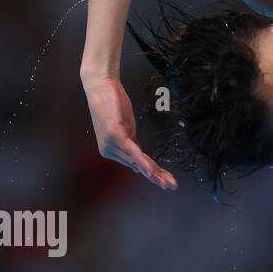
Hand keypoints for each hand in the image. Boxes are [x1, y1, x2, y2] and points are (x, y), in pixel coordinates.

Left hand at [83, 75, 175, 189]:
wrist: (101, 86)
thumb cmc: (112, 103)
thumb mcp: (125, 126)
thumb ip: (131, 142)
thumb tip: (140, 155)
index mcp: (112, 150)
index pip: (137, 164)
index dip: (153, 173)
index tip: (166, 181)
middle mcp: (110, 151)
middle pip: (138, 167)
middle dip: (156, 177)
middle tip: (171, 186)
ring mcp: (111, 145)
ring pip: (137, 162)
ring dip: (154, 173)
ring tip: (168, 182)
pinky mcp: (115, 136)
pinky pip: (133, 152)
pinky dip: (144, 163)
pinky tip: (153, 171)